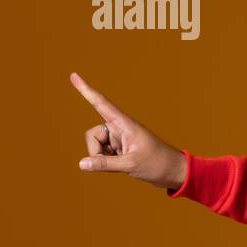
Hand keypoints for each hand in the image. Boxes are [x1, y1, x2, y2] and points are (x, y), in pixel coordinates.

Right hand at [70, 72, 187, 189]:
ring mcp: (119, 138)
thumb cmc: (157, 164)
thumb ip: (105, 163)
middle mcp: (119, 127)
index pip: (101, 103)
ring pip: (95, 146)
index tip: (73, 75)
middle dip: (95, 151)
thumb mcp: (130, 164)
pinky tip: (123, 164)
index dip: (86, 90)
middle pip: (92, 135)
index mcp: (124, 124)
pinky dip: (106, 161)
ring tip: (124, 162)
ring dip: (102, 157)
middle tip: (116, 161)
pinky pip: (102, 153)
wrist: (173, 171)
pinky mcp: (119, 147)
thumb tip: (82, 164)